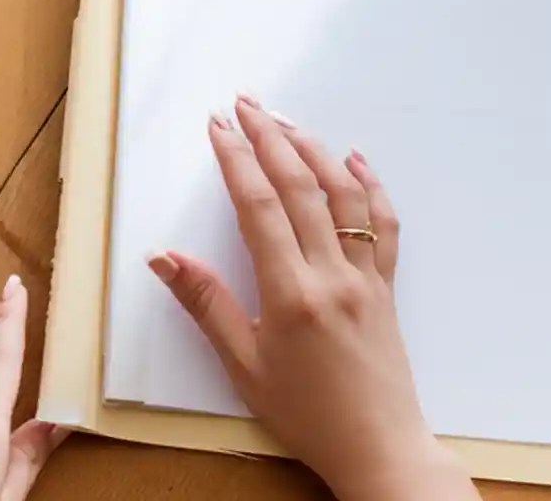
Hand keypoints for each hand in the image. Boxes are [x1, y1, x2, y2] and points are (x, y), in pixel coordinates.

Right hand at [149, 96, 477, 500]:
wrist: (379, 448)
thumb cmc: (306, 414)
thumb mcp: (243, 365)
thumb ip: (206, 304)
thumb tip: (164, 256)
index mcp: (291, 293)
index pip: (258, 207)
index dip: (235, 159)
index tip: (217, 126)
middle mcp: (333, 274)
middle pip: (300, 187)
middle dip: (269, 137)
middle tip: (244, 103)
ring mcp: (365, 276)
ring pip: (344, 195)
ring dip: (314, 149)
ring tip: (287, 120)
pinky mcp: (385, 285)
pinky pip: (382, 223)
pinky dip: (369, 184)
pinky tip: (354, 159)